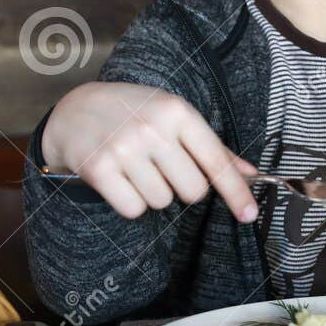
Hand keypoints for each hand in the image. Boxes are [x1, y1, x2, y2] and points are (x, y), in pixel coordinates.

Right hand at [40, 82, 257, 221]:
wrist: (75, 110)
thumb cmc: (132, 112)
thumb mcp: (173, 115)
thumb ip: (211, 146)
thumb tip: (250, 173)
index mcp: (177, 112)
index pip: (216, 162)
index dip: (236, 193)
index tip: (249, 215)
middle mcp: (152, 129)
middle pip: (191, 191)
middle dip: (181, 188)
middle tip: (162, 169)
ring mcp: (124, 149)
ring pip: (161, 202)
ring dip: (152, 194)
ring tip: (136, 170)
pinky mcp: (100, 169)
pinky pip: (133, 208)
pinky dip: (130, 202)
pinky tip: (121, 181)